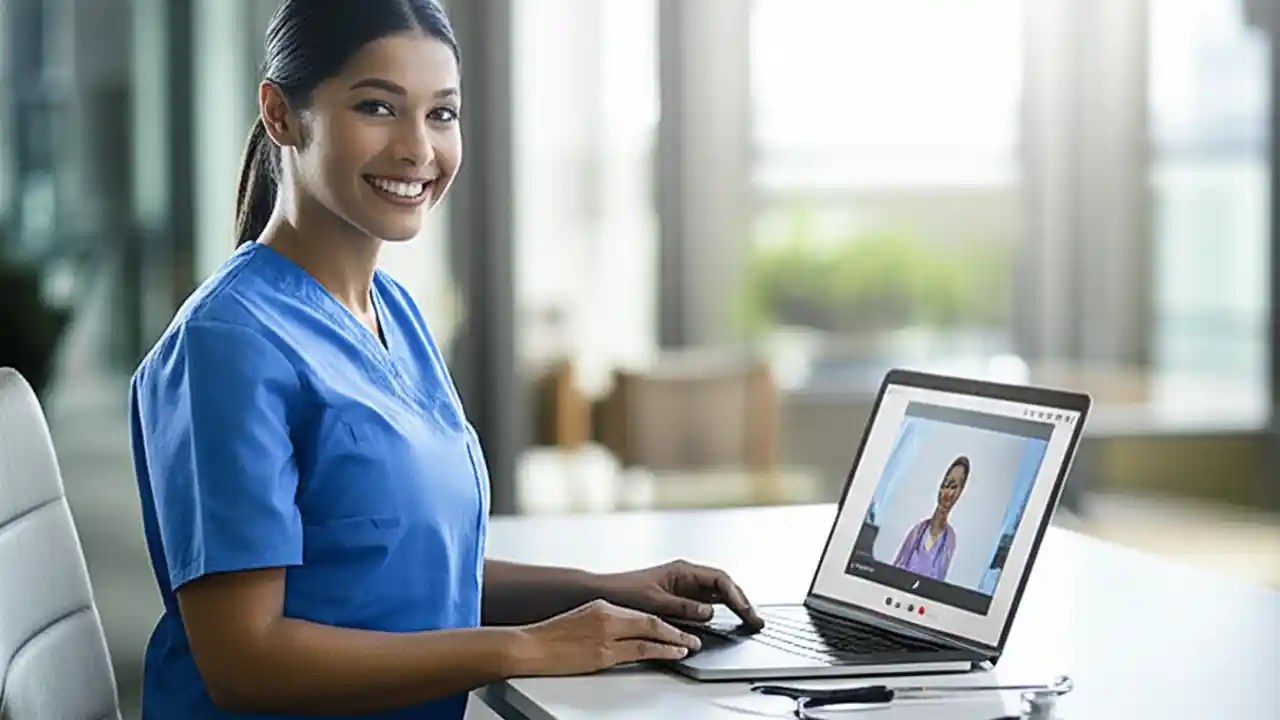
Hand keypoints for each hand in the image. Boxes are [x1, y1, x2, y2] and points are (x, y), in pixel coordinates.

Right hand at [511, 599, 701, 676]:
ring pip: (651, 633)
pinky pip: (640, 650)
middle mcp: (607, 616)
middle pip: (651, 620)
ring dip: (675, 640)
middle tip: (693, 635)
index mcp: (601, 606)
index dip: (662, 620)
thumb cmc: (549, 638)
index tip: (675, 626)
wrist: (528, 646)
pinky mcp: (603, 653)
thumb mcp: (581, 621)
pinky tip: (674, 652)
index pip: (640, 612)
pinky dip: (662, 650)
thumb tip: (625, 632)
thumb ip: (604, 624)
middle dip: (675, 629)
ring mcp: (606, 634)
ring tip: (690, 645)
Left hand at [598, 560, 764, 628]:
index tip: (746, 611)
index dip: (736, 595)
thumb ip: (683, 607)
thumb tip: (709, 612)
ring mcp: (683, 586)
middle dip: (741, 601)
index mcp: (682, 570)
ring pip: (717, 594)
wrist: (603, 594)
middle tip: (756, 620)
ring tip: (749, 621)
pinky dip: (720, 610)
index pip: (719, 579)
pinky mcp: (678, 598)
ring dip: (734, 606)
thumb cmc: (624, 593)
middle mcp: (686, 576)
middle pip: (723, 586)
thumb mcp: (655, 602)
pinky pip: (706, 602)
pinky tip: (728, 621)